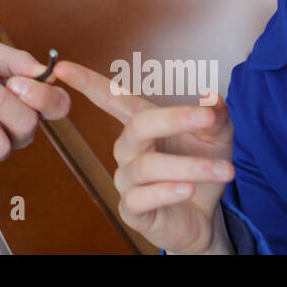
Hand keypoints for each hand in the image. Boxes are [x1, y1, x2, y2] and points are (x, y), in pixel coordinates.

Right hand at [53, 60, 234, 254]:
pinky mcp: (133, 209)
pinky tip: (188, 190)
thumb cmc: (201, 169)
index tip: (62, 67)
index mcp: (142, 125)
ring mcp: (128, 180)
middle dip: (173, 119)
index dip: (87, 82)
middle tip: (207, 119)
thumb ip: (214, 116)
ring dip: (190, 166)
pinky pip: (141, 198)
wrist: (204, 219)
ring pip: (148, 165)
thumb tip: (212, 98)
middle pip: (138, 126)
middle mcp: (128, 150)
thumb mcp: (216, 138)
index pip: (111, 98)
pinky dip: (167, 192)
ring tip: (224, 170)